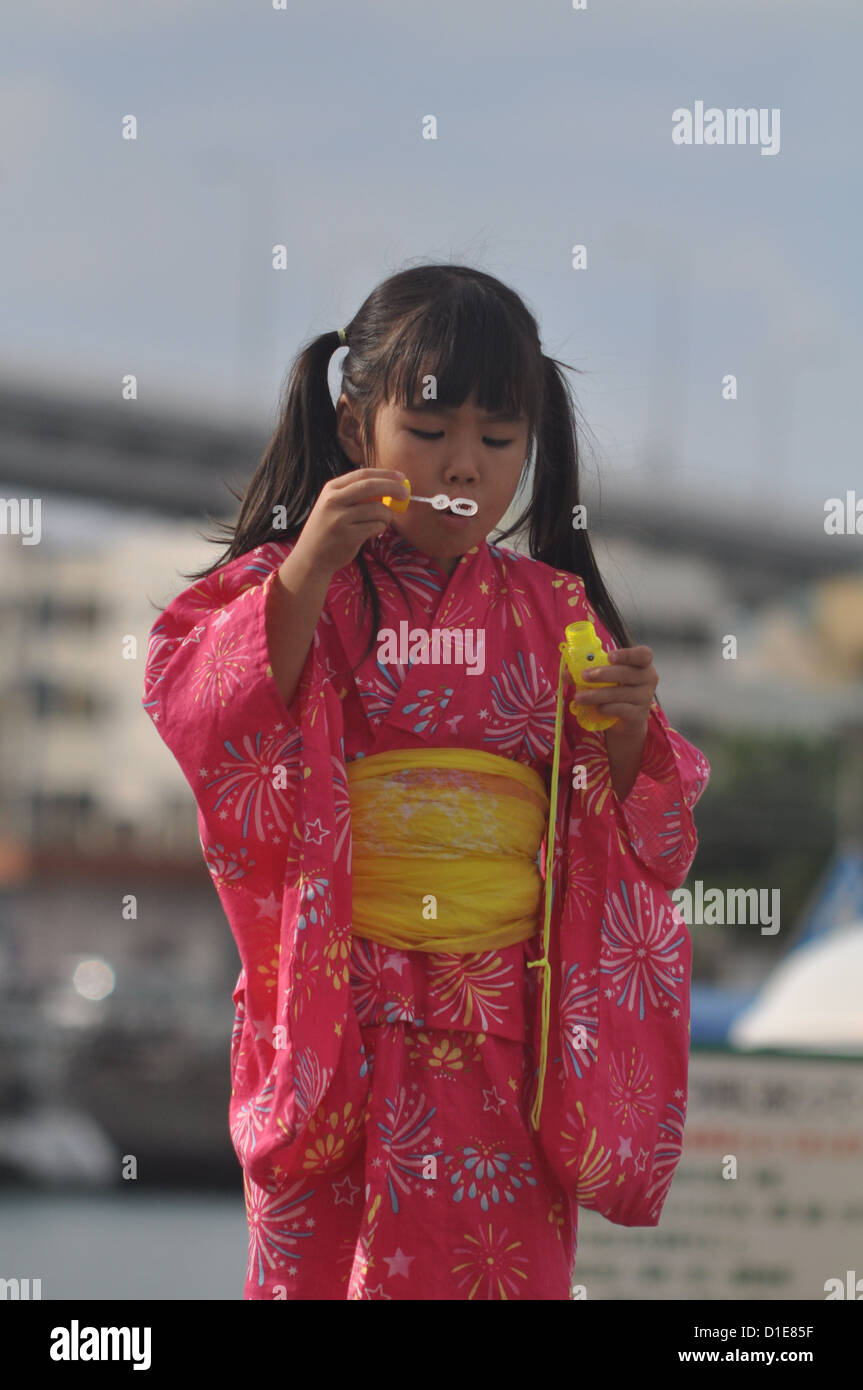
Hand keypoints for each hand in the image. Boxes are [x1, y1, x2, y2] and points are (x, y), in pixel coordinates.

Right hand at [293, 468, 409, 577]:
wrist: (311, 557)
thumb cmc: (327, 529)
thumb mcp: (333, 505)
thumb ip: (355, 495)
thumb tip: (388, 487)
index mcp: (331, 489)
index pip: (362, 474)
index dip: (385, 474)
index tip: (401, 477)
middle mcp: (333, 501)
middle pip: (370, 486)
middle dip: (393, 488)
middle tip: (405, 494)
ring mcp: (340, 518)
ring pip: (377, 509)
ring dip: (387, 515)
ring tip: (381, 521)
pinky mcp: (348, 536)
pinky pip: (376, 526)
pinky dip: (381, 528)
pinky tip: (373, 532)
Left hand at [576, 644, 657, 740]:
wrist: (626, 720)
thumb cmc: (615, 690)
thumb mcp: (604, 678)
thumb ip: (588, 671)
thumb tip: (566, 673)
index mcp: (642, 663)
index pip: (643, 654)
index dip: (627, 654)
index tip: (610, 656)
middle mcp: (648, 678)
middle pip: (627, 673)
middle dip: (603, 674)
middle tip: (584, 676)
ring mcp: (645, 697)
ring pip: (620, 693)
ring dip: (596, 695)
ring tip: (579, 697)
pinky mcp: (639, 715)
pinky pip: (620, 709)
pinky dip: (606, 708)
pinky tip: (597, 708)